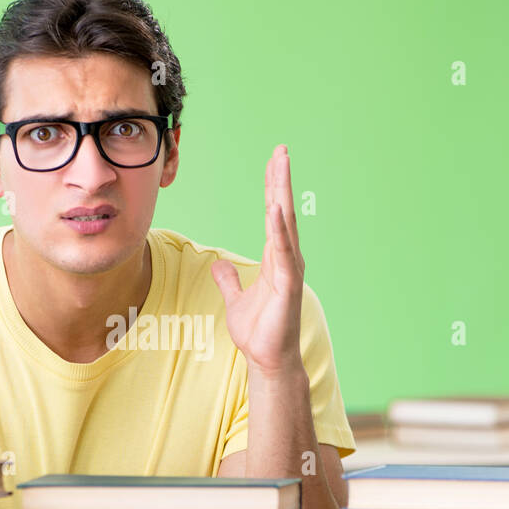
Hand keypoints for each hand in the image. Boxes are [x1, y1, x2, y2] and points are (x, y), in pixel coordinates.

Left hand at [211, 144, 304, 375]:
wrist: (268, 358)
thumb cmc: (258, 331)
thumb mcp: (235, 299)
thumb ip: (229, 280)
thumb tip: (219, 265)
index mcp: (275, 258)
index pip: (273, 214)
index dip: (272, 187)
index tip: (274, 161)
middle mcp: (286, 259)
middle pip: (282, 211)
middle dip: (281, 180)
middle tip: (281, 150)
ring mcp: (289, 270)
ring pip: (285, 225)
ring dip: (282, 195)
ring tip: (281, 167)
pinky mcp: (288, 285)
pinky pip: (283, 253)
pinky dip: (281, 231)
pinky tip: (277, 209)